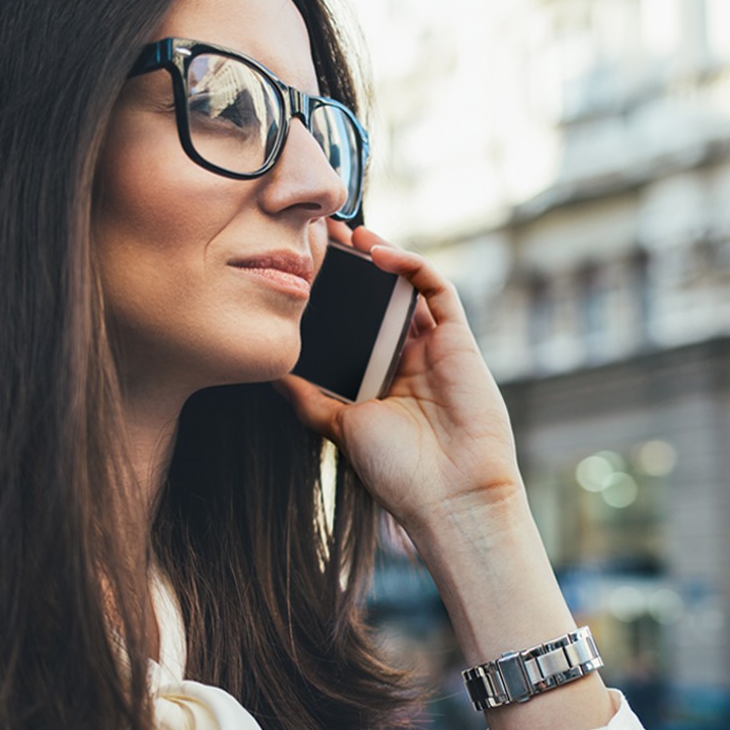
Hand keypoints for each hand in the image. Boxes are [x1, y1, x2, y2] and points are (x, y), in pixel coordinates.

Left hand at [277, 222, 524, 537]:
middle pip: (377, 298)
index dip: (331, 295)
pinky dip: (411, 264)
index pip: (353, 324)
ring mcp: (434, 347)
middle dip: (351, 266)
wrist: (449, 496)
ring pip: (407, 285)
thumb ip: (308, 398)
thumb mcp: (339, 427)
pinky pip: (437, 289)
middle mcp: (406, 357)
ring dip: (380, 254)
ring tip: (345, 233)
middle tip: (319, 237)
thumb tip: (271, 373)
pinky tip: (379, 253)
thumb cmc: (397, 472)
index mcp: (378, 378)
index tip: (301, 270)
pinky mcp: (459, 340)